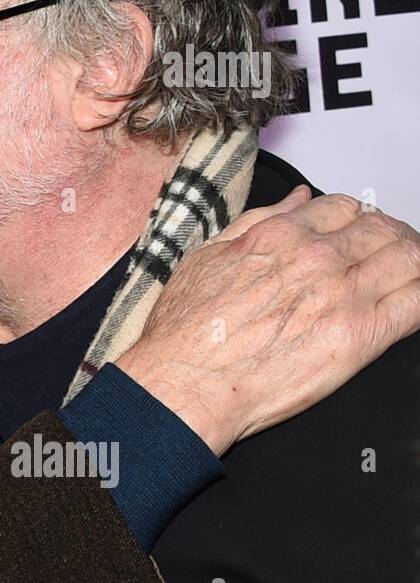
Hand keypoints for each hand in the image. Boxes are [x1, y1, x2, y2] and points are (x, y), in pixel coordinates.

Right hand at [114, 187, 419, 455]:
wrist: (187, 383)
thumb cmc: (186, 330)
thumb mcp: (207, 256)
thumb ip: (257, 221)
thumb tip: (297, 200)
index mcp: (280, 235)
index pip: (345, 208)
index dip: (359, 217)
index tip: (360, 231)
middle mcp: (317, 258)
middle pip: (384, 229)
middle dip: (394, 236)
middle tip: (393, 252)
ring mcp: (343, 296)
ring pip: (410, 260)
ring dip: (414, 262)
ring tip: (408, 274)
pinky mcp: (360, 337)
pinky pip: (416, 305)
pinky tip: (413, 303)